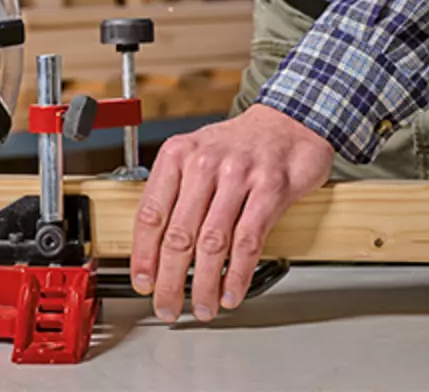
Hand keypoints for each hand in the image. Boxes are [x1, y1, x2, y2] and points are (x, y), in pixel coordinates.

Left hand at [130, 104, 333, 322]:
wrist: (287, 122)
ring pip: (212, 243)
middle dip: (170, 279)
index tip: (142, 281)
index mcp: (177, 155)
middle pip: (179, 234)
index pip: (150, 213)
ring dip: (204, 284)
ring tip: (202, 306)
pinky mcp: (270, 189)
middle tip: (167, 305)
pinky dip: (237, 274)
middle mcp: (204, 163)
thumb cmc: (237, 144)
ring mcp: (238, 176)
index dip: (143, 254)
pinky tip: (231, 292)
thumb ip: (174, 193)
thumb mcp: (195, 154)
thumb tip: (152, 247)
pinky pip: (248, 241)